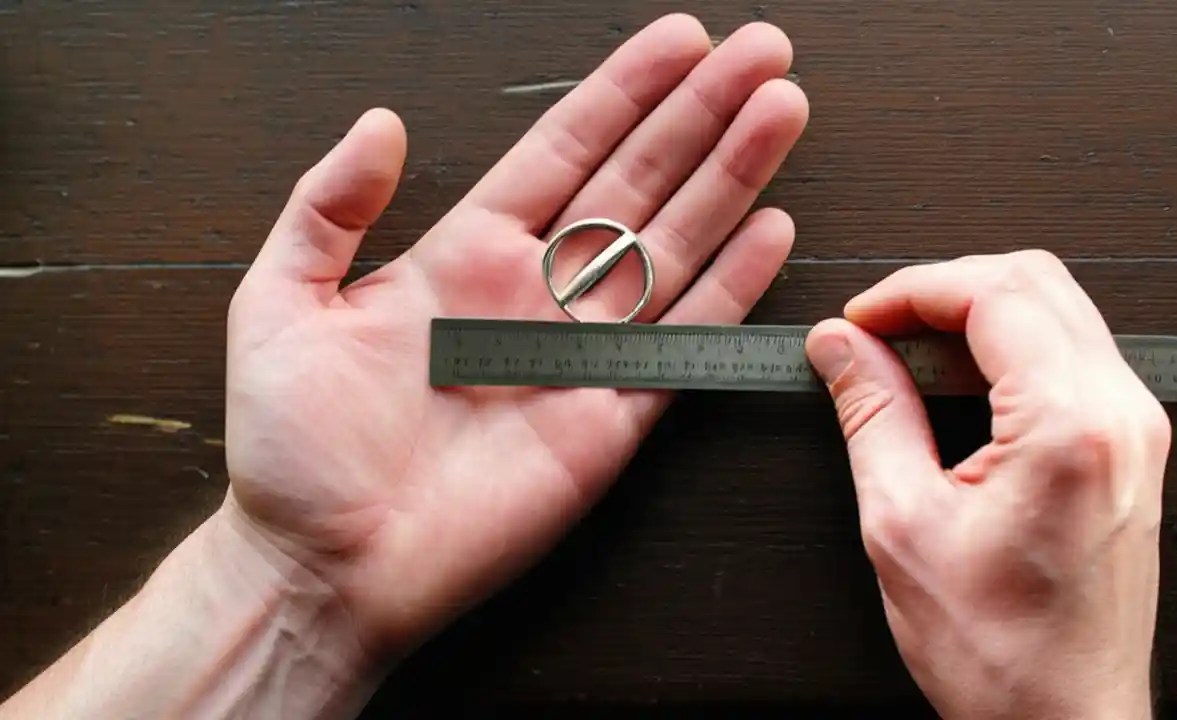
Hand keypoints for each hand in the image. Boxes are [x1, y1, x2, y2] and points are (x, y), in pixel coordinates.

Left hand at [223, 12, 807, 666]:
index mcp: (465, 255)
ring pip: (673, 247)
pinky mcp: (610, 422)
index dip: (624, 91)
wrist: (324, 566)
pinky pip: (681, 346)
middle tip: (764, 52)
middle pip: (638, 182)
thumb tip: (382, 120)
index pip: (564, 149)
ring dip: (731, 178)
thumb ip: (329, 206)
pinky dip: (729, 291)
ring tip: (782, 110)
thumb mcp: (280, 302)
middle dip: (702, 114)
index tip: (681, 38)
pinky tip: (770, 231)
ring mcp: (580, 355)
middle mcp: (536, 294)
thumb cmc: (292, 447)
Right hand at [806, 251, 1170, 718]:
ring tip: (908, 356)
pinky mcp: (1130, 448)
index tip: (862, 317)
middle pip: (1034, 281)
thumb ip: (871, 413)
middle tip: (878, 327)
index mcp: (1068, 427)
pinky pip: (1072, 354)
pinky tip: (958, 384)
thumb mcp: (903, 523)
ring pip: (1057, 309)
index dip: (913, 289)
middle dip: (944, 289)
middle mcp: (1121, 416)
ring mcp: (1136, 430)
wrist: (1065, 718)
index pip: (993, 294)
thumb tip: (842, 347)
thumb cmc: (1002, 651)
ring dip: (977, 314)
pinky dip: (1008, 347)